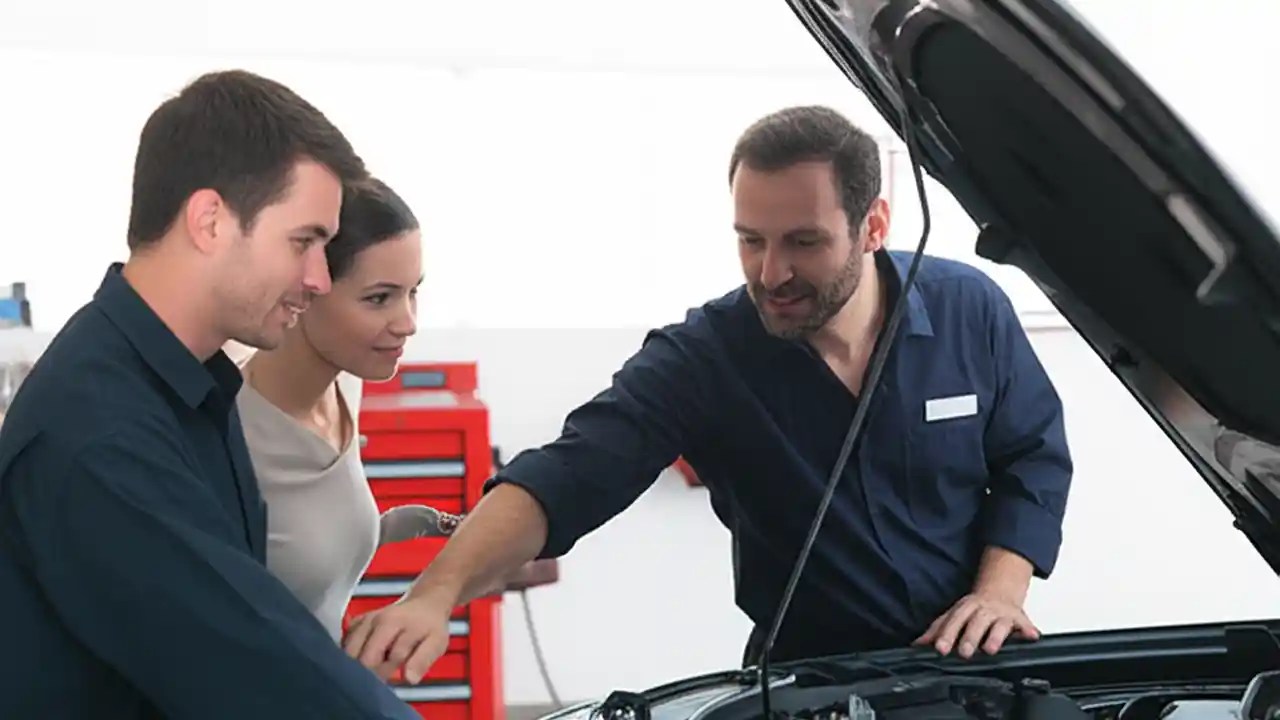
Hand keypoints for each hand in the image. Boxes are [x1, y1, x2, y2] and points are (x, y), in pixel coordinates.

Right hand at [342, 593, 452, 682]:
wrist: (425, 603)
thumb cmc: (430, 627)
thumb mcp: (436, 644)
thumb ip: (422, 660)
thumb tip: (408, 679)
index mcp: (392, 624)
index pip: (376, 659)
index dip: (385, 671)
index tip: (394, 671)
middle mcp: (373, 620)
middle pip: (358, 656)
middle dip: (369, 669)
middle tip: (386, 667)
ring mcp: (363, 620)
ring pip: (348, 651)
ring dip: (359, 661)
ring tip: (378, 659)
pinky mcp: (357, 621)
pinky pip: (345, 642)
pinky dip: (351, 653)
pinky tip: (365, 653)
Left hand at [913, 591, 1039, 657]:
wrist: (1000, 591)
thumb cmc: (975, 609)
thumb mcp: (955, 616)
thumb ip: (937, 630)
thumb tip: (917, 644)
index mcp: (965, 609)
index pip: (953, 621)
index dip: (946, 635)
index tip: (940, 648)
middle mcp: (983, 610)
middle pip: (975, 623)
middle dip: (969, 637)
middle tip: (964, 652)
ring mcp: (1001, 615)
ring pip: (998, 625)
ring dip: (995, 636)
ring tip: (990, 649)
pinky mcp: (1020, 620)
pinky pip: (1026, 625)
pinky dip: (1029, 630)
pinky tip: (1032, 636)